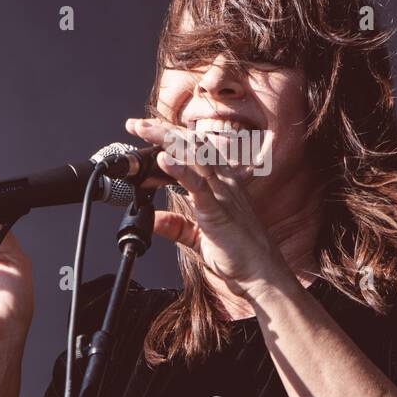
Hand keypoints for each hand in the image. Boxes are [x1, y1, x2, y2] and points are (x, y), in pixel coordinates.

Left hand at [125, 117, 292, 296]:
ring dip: (166, 140)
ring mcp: (222, 192)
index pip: (192, 152)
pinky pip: (198, 184)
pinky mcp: (218, 209)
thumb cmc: (238, 254)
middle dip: (161, 131)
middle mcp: (223, 181)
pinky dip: (180, 169)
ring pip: (194, 155)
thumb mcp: (197, 237)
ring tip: (143, 129)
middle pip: (190, 146)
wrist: (261, 273)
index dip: (168, 139)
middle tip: (135, 123)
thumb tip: (155, 220)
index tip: (145, 131)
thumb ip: (176, 226)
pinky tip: (164, 158)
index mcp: (220, 184)